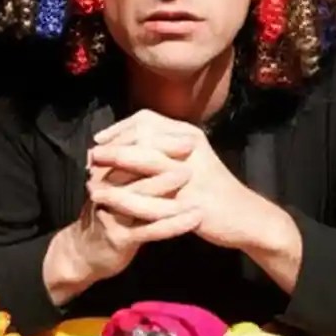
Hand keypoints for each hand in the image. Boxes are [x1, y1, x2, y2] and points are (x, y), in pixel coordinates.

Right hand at [42, 131, 201, 304]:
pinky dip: (174, 223)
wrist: (84, 253)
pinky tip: (195, 217)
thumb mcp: (113, 186)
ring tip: (192, 175)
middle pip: (133, 167)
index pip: (129, 150)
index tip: (186, 136)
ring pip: (140, 197)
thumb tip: (159, 142)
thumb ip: (129, 167)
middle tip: (192, 146)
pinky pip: (150, 230)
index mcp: (103, 172)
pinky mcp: (120, 238)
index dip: (157, 141)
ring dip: (167, 185)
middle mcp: (103, 189)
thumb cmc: (108, 214)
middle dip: (163, 155)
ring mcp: (111, 214)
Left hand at [89, 111, 283, 251]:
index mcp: (187, 135)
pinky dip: (124, 199)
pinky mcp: (189, 200)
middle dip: (111, 146)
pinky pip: (150, 196)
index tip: (99, 140)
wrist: (245, 216)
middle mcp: (188, 148)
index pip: (146, 119)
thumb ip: (163, 146)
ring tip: (91, 178)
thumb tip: (127, 142)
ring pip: (143, 162)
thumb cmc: (211, 186)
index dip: (118, 129)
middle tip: (90, 158)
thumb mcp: (189, 158)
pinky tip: (108, 203)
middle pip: (141, 136)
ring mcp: (190, 173)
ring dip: (113, 168)